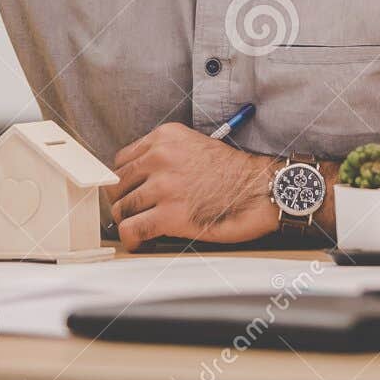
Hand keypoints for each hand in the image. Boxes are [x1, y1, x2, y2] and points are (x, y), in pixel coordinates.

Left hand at [107, 122, 279, 247]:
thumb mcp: (195, 146)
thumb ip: (165, 156)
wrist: (261, 190)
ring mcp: (164, 186)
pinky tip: (140, 242)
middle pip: (118, 185)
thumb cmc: (234, 174)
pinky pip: (132, 229)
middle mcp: (160, 157)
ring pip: (122, 208)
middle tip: (135, 213)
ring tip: (141, 228)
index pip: (122, 161)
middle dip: (124, 202)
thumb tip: (138, 180)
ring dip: (129, 221)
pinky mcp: (169, 215)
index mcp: (166, 137)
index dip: (125, 181)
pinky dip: (131, 239)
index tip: (130, 192)